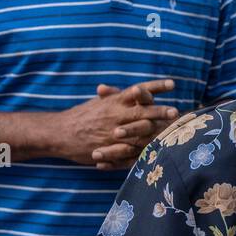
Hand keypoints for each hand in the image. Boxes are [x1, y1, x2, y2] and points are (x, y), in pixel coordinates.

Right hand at [54, 79, 177, 168]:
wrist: (60, 133)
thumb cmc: (82, 116)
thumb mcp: (100, 103)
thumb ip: (118, 96)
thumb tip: (136, 89)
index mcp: (115, 102)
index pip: (139, 90)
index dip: (156, 87)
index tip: (172, 83)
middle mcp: (115, 115)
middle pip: (142, 111)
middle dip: (159, 111)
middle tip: (176, 112)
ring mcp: (113, 132)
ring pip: (137, 131)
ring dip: (154, 131)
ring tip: (170, 132)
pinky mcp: (109, 148)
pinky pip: (127, 150)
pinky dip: (140, 150)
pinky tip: (156, 151)